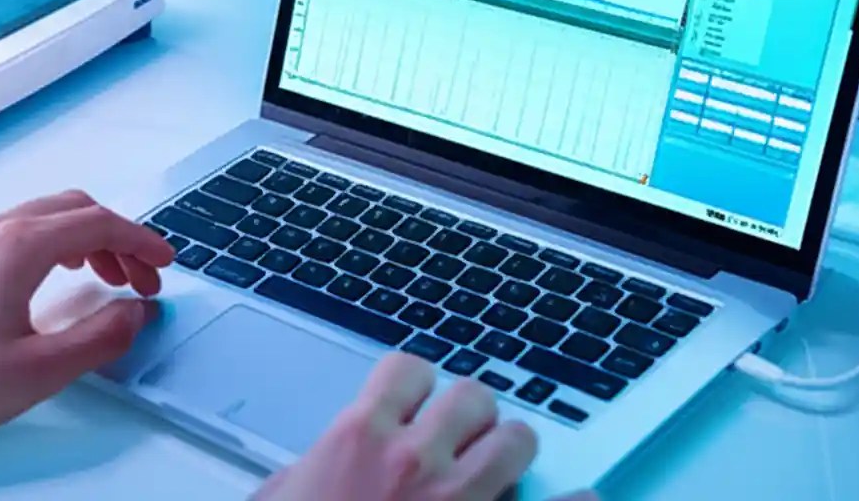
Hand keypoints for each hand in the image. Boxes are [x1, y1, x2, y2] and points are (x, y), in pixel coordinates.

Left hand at [0, 191, 173, 472]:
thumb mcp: (43, 369)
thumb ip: (101, 336)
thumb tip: (134, 313)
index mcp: (19, 246)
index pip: (99, 223)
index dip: (141, 242)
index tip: (165, 264)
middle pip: (74, 210)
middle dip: (117, 239)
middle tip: (140, 280)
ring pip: (42, 217)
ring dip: (84, 240)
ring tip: (105, 279)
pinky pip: (13, 231)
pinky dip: (50, 244)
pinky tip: (52, 280)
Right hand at [255, 354, 597, 500]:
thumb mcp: (279, 498)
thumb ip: (310, 467)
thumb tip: (324, 462)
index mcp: (359, 438)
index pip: (408, 370)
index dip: (412, 386)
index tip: (411, 402)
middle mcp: (416, 458)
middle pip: (471, 396)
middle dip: (467, 415)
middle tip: (457, 437)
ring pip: (517, 439)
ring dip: (507, 450)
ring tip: (495, 468)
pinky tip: (580, 498)